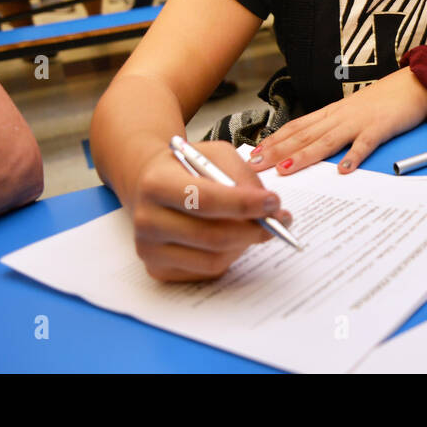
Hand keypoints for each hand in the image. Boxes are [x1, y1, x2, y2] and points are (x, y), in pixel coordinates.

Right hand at [128, 139, 291, 280]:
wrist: (151, 185)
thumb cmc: (189, 168)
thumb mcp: (214, 155)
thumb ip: (241, 175)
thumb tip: (268, 208)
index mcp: (156, 184)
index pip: (205, 200)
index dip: (244, 204)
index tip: (274, 202)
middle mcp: (147, 220)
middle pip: (211, 236)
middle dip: (253, 229)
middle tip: (279, 220)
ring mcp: (149, 250)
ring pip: (213, 259)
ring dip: (245, 244)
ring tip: (257, 227)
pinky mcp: (158, 270)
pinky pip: (206, 271)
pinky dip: (231, 256)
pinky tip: (236, 239)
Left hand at [247, 67, 426, 175]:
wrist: (414, 83)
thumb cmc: (384, 100)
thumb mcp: (353, 111)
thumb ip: (334, 127)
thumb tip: (311, 145)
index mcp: (332, 113)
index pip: (297, 127)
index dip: (274, 140)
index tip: (253, 153)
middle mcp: (340, 116)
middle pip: (304, 135)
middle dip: (277, 151)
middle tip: (255, 165)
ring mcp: (359, 122)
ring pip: (326, 140)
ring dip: (304, 155)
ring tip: (285, 170)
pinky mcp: (380, 127)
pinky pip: (365, 143)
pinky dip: (353, 156)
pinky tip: (343, 170)